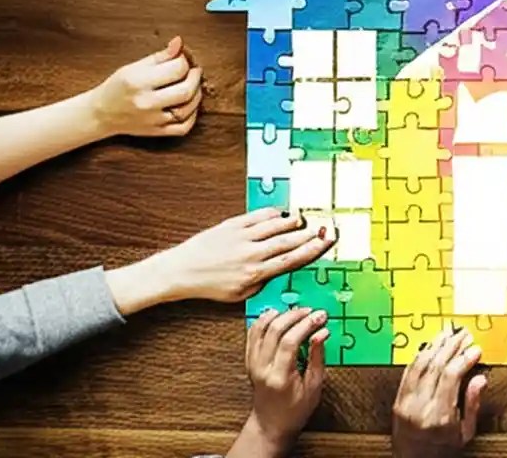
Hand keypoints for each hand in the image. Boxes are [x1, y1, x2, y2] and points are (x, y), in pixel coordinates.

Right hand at [88, 37, 202, 137]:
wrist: (102, 113)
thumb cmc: (118, 87)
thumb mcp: (133, 67)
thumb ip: (160, 57)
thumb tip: (179, 43)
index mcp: (138, 82)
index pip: (176, 70)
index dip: (185, 61)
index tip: (183, 59)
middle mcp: (146, 103)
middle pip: (186, 90)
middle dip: (195, 78)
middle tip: (194, 71)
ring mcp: (153, 120)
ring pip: (188, 109)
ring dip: (197, 94)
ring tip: (193, 85)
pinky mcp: (157, 132)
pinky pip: (184, 127)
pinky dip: (193, 115)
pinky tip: (189, 104)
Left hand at [149, 208, 336, 303]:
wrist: (181, 271)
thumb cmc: (208, 285)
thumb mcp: (239, 294)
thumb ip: (260, 283)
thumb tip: (277, 270)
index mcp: (255, 273)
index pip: (291, 260)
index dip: (311, 251)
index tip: (325, 244)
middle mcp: (251, 254)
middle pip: (288, 242)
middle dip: (309, 235)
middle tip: (324, 228)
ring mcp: (242, 237)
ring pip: (275, 226)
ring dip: (293, 222)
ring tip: (305, 219)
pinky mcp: (232, 225)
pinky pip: (258, 216)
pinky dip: (272, 213)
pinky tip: (281, 213)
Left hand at [234, 307, 329, 457]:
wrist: (271, 424)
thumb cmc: (295, 411)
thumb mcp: (314, 387)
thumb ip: (317, 358)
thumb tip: (322, 332)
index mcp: (279, 377)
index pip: (290, 341)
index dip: (306, 324)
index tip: (321, 316)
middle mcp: (262, 368)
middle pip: (274, 330)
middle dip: (294, 316)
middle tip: (310, 312)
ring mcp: (252, 363)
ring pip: (260, 328)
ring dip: (278, 315)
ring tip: (295, 311)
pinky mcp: (249, 360)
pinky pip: (252, 334)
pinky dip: (263, 321)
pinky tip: (276, 316)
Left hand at [392, 326, 486, 457]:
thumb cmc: (441, 451)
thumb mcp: (464, 434)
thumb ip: (472, 405)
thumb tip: (480, 379)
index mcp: (439, 415)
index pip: (451, 376)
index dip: (464, 358)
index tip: (475, 349)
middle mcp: (420, 407)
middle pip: (436, 366)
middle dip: (452, 347)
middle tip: (463, 335)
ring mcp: (406, 402)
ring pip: (420, 365)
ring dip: (435, 346)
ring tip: (447, 335)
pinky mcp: (398, 400)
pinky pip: (408, 372)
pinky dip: (419, 357)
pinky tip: (428, 347)